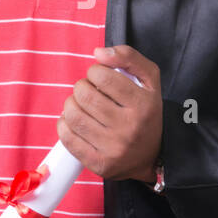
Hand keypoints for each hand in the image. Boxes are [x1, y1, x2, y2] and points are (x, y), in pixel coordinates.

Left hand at [56, 44, 162, 183]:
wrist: (153, 155)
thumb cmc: (146, 112)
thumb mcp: (149, 79)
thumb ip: (128, 57)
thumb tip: (98, 53)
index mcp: (143, 105)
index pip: (103, 77)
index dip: (94, 72)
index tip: (99, 77)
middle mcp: (129, 128)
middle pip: (84, 96)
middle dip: (81, 87)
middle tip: (89, 92)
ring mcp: (114, 148)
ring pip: (73, 116)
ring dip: (71, 104)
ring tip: (82, 106)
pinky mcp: (99, 164)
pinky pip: (68, 138)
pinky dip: (64, 124)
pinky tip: (75, 122)